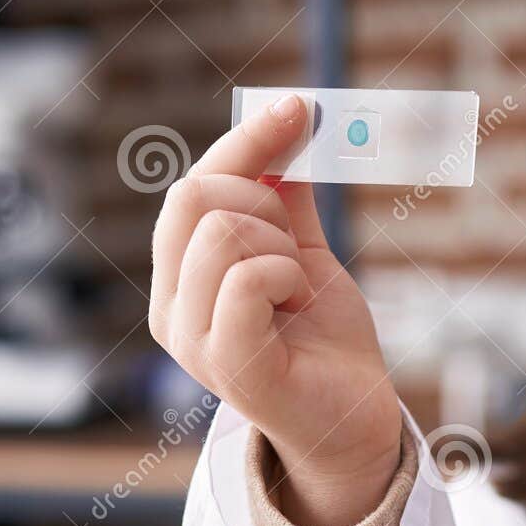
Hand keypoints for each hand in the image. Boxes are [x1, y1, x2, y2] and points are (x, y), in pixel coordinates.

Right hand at [149, 94, 403, 525]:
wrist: (354, 418)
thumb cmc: (324, 340)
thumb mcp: (304, 254)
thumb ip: (287, 201)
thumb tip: (289, 126)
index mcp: (180, 278)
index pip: (194, 184)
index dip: (248, 140)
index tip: (301, 107)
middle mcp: (171, 308)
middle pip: (196, 195)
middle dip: (267, 203)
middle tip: (296, 251)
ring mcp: (191, 340)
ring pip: (224, 231)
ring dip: (283, 249)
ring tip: (297, 293)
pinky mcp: (228, 363)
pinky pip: (248, 277)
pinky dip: (287, 275)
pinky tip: (298, 305)